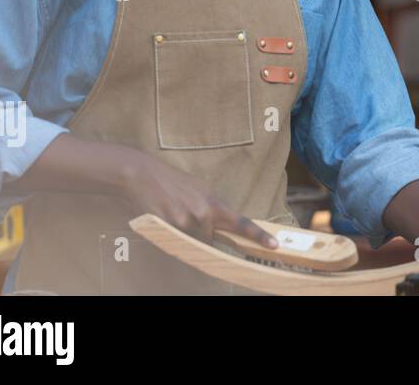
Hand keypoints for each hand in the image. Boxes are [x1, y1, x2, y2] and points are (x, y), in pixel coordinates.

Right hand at [117, 151, 277, 248]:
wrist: (144, 174)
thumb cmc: (172, 181)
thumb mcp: (199, 189)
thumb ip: (211, 207)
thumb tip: (218, 224)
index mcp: (214, 202)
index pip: (241, 222)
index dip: (258, 235)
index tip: (274, 245)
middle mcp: (204, 212)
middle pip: (210, 238)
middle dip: (202, 234)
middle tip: (186, 215)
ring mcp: (187, 220)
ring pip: (192, 240)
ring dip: (185, 233)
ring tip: (172, 212)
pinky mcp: (169, 225)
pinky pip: (174, 240)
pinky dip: (170, 233)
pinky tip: (163, 216)